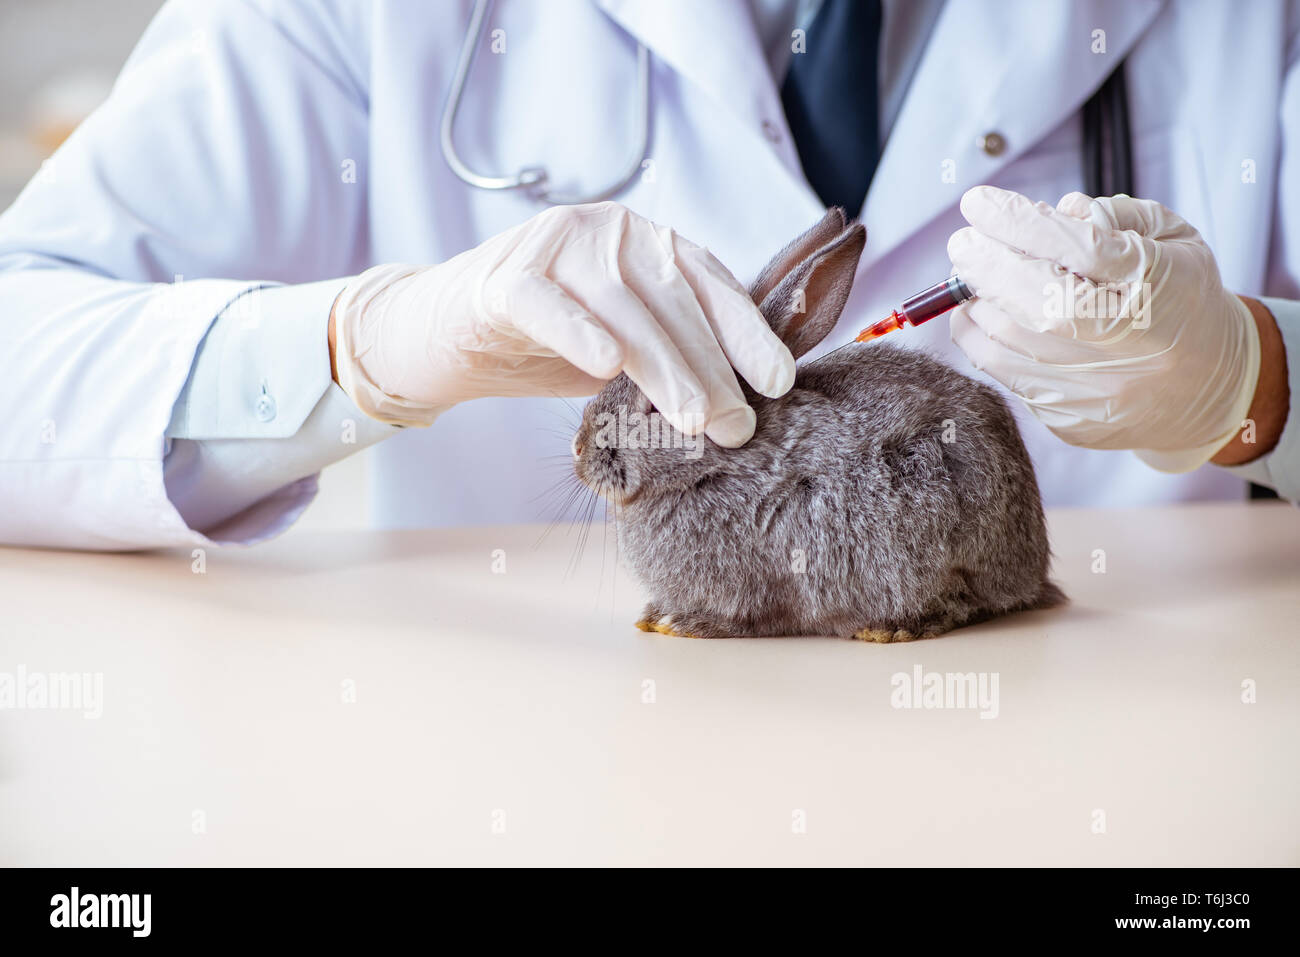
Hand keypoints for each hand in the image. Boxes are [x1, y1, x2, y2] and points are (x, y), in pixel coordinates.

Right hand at [329, 202, 794, 446]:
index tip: (781, 383)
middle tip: (736, 426)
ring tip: (694, 420)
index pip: (711, 284)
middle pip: (673, 301)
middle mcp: (610, 231)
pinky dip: (576, 330)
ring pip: (621, 308)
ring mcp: (555, 245)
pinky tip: (604, 365)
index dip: (748, 333)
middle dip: (711, 367)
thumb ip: (669, 356)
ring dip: (663, 367)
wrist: (443, 334)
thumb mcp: (620, 347)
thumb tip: (738, 411)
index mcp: (647, 244)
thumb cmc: (543, 344)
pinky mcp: (503, 275)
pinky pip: (545, 303)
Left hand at [947, 186, 1261, 471]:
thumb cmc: (1178, 297)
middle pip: (1039, 299)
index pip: (1080, 247)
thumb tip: (1046, 212)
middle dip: (985, 265)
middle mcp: (1128, 342)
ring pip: (1009, 338)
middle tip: (962, 243)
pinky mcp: (1069, 419)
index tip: (978, 204)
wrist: (1207, 387)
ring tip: (973, 277)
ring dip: (976, 300)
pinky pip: (1002, 372)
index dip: (1019, 223)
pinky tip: (981, 314)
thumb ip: (1111, 215)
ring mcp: (1096, 387)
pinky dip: (980, 336)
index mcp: (1158, 285)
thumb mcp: (1170, 238)